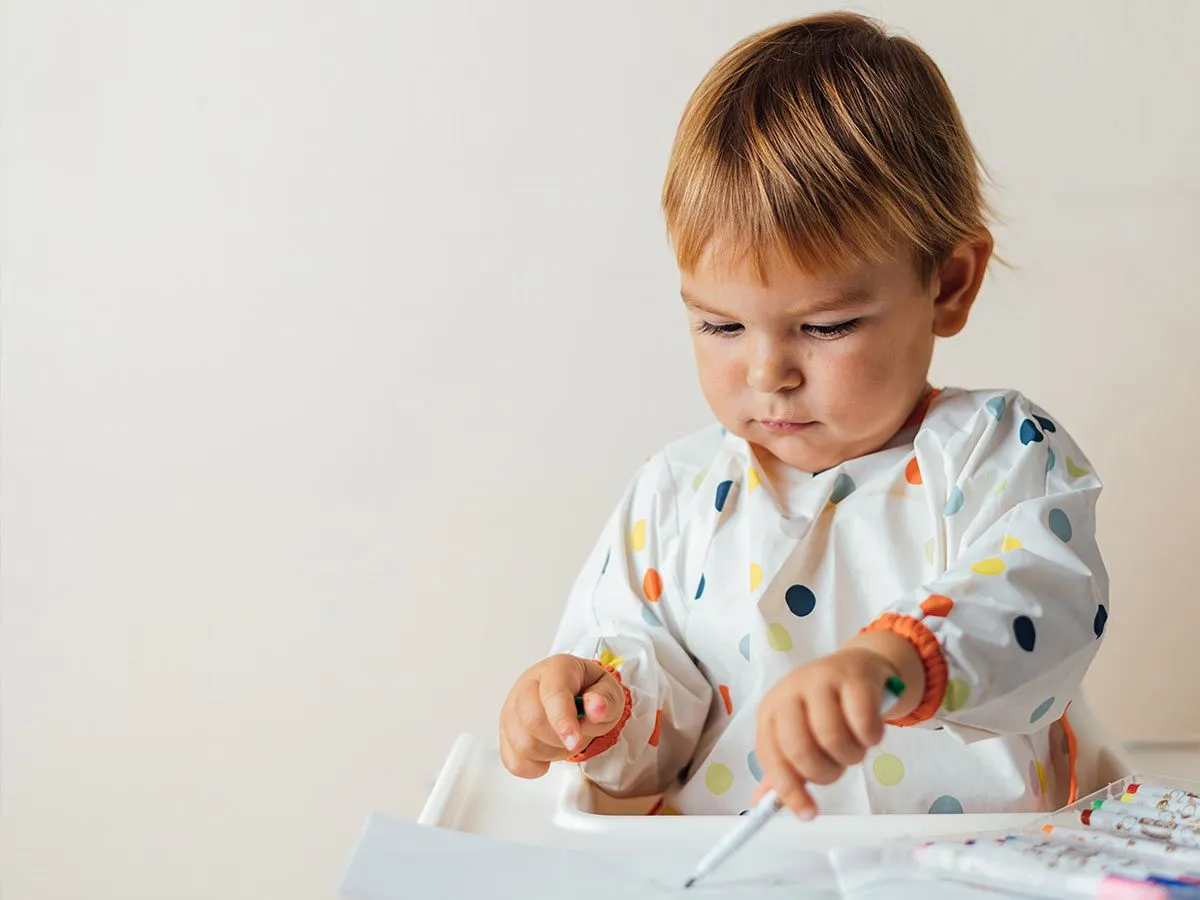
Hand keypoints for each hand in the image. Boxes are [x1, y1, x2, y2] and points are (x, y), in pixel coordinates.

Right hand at [499, 654, 625, 778]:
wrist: (573, 693)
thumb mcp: (608, 691)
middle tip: (576, 738)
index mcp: (557, 668)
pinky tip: (547, 752)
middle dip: (560, 740)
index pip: (553, 693)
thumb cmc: (588, 691)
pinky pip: (513, 761)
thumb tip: (596, 708)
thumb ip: (607, 700)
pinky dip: (535, 766)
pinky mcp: (504, 731)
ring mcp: (512, 708)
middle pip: (532, 720)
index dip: (563, 720)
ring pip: (522, 744)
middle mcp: (527, 684)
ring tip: (562, 741)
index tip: (575, 741)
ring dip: (550, 753)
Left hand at [754, 640, 913, 818]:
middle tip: (837, 768)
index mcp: (770, 711)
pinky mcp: (854, 678)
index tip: (808, 814)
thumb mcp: (798, 734)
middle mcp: (789, 693)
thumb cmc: (825, 708)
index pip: (771, 756)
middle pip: (799, 749)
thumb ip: (783, 768)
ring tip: (855, 748)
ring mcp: (821, 680)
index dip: (789, 790)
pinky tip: (871, 732)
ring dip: (850, 757)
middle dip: (824, 772)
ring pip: (832, 738)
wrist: (858, 667)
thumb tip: (760, 805)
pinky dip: (870, 737)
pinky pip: (862, 721)